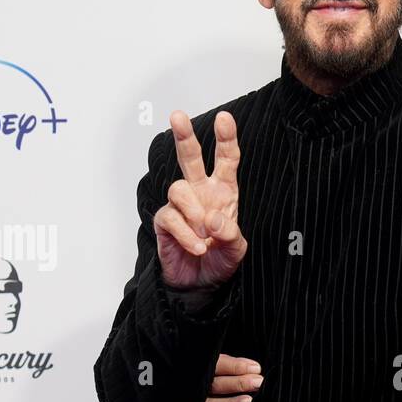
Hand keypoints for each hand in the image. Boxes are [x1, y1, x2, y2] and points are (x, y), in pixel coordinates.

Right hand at [154, 110, 247, 288]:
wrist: (200, 284)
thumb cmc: (220, 261)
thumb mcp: (236, 250)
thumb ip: (230, 235)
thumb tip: (215, 219)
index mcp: (223, 192)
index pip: (226, 161)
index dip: (226, 139)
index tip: (224, 118)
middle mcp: (200, 193)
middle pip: (190, 158)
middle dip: (184, 136)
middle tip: (178, 116)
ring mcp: (181, 206)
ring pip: (178, 188)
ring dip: (193, 211)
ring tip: (204, 235)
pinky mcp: (165, 222)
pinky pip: (170, 217)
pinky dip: (185, 234)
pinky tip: (195, 247)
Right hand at [194, 353, 262, 401]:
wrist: (197, 388)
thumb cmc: (218, 375)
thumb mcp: (223, 363)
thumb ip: (235, 364)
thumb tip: (254, 368)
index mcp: (204, 369)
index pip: (218, 366)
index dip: (237, 367)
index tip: (255, 369)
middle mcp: (199, 386)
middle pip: (216, 386)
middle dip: (239, 384)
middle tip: (257, 383)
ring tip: (248, 401)